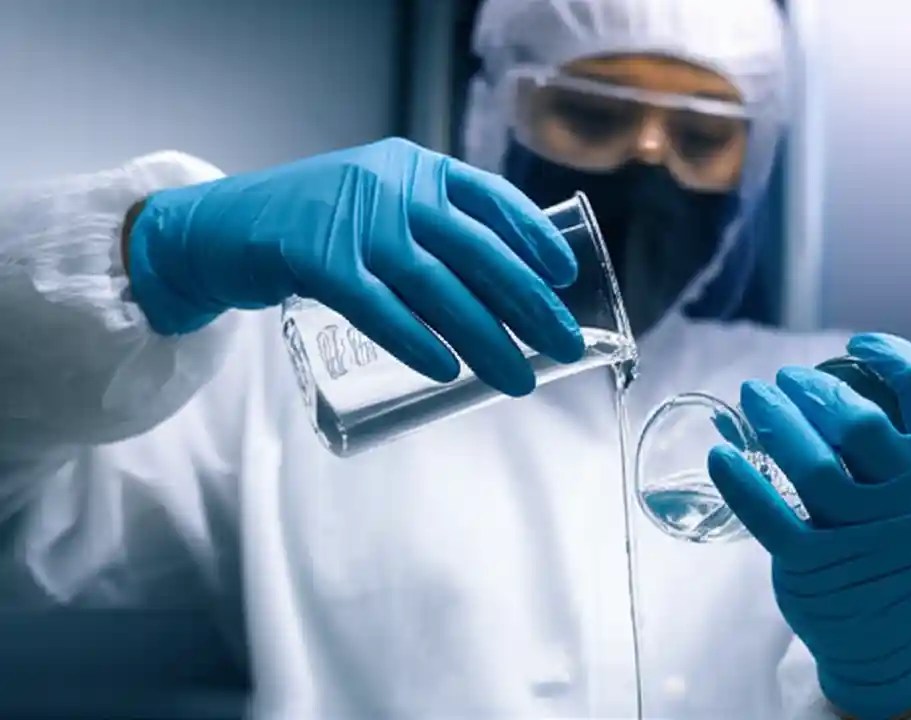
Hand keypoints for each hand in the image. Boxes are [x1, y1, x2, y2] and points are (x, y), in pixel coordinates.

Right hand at [126, 137, 584, 396]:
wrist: (221, 226)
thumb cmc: (315, 222)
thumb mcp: (379, 200)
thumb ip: (430, 227)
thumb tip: (503, 285)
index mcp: (416, 168)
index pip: (492, 197)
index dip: (534, 236)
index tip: (565, 275)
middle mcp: (394, 187)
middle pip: (479, 251)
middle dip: (531, 303)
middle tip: (565, 345)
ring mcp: (355, 222)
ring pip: (438, 288)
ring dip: (486, 339)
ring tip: (518, 379)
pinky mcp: (316, 258)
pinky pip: (378, 307)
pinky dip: (416, 340)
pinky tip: (447, 370)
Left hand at [708, 333, 910, 719]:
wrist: (901, 638)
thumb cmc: (902, 546)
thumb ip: (888, 443)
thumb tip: (811, 383)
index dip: (889, 353)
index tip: (854, 346)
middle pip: (859, 422)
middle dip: (813, 389)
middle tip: (785, 378)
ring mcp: (865, 534)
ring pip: (812, 463)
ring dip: (774, 421)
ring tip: (754, 397)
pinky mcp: (817, 564)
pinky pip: (771, 516)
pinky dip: (740, 482)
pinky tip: (720, 455)